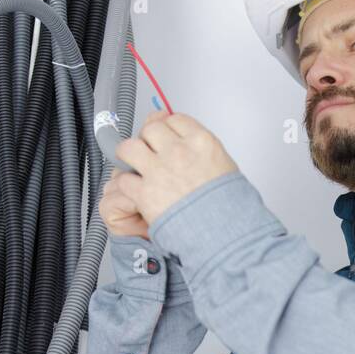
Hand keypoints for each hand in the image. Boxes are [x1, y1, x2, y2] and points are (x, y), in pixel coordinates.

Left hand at [98, 110, 237, 235]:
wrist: (223, 234)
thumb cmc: (230, 208)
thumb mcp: (227, 168)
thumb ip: (205, 153)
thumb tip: (195, 149)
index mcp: (201, 142)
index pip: (174, 119)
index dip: (167, 126)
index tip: (165, 134)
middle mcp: (178, 152)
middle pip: (150, 129)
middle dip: (148, 139)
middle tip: (150, 151)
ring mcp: (159, 171)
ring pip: (130, 147)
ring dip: (130, 155)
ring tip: (134, 165)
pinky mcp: (145, 193)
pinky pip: (125, 179)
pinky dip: (128, 185)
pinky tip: (136, 190)